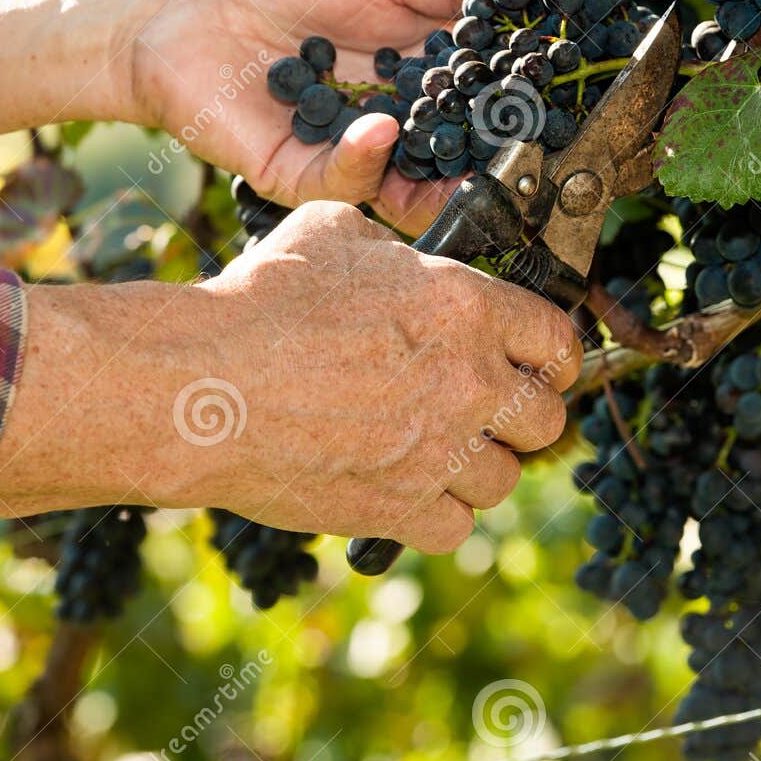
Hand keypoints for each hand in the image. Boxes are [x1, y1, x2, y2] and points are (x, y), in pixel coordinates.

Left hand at [131, 0, 500, 234]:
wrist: (186, 0)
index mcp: (418, 72)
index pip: (481, 96)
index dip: (517, 101)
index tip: (559, 100)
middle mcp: (392, 120)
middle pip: (454, 153)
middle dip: (493, 158)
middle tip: (533, 155)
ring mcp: (347, 153)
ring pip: (408, 185)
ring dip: (443, 181)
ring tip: (474, 170)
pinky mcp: (299, 174)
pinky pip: (341, 181)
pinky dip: (363, 158)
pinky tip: (381, 127)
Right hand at [167, 202, 581, 550]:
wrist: (202, 384)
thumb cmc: (258, 302)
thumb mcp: (330, 231)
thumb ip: (388, 245)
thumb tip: (400, 256)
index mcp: (464, 306)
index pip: (558, 341)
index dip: (554, 355)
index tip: (543, 366)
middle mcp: (467, 381)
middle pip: (546, 420)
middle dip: (522, 417)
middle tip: (488, 412)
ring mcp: (437, 452)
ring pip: (504, 481)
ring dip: (478, 469)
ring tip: (442, 453)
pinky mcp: (399, 509)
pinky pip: (457, 529)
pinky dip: (438, 516)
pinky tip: (409, 491)